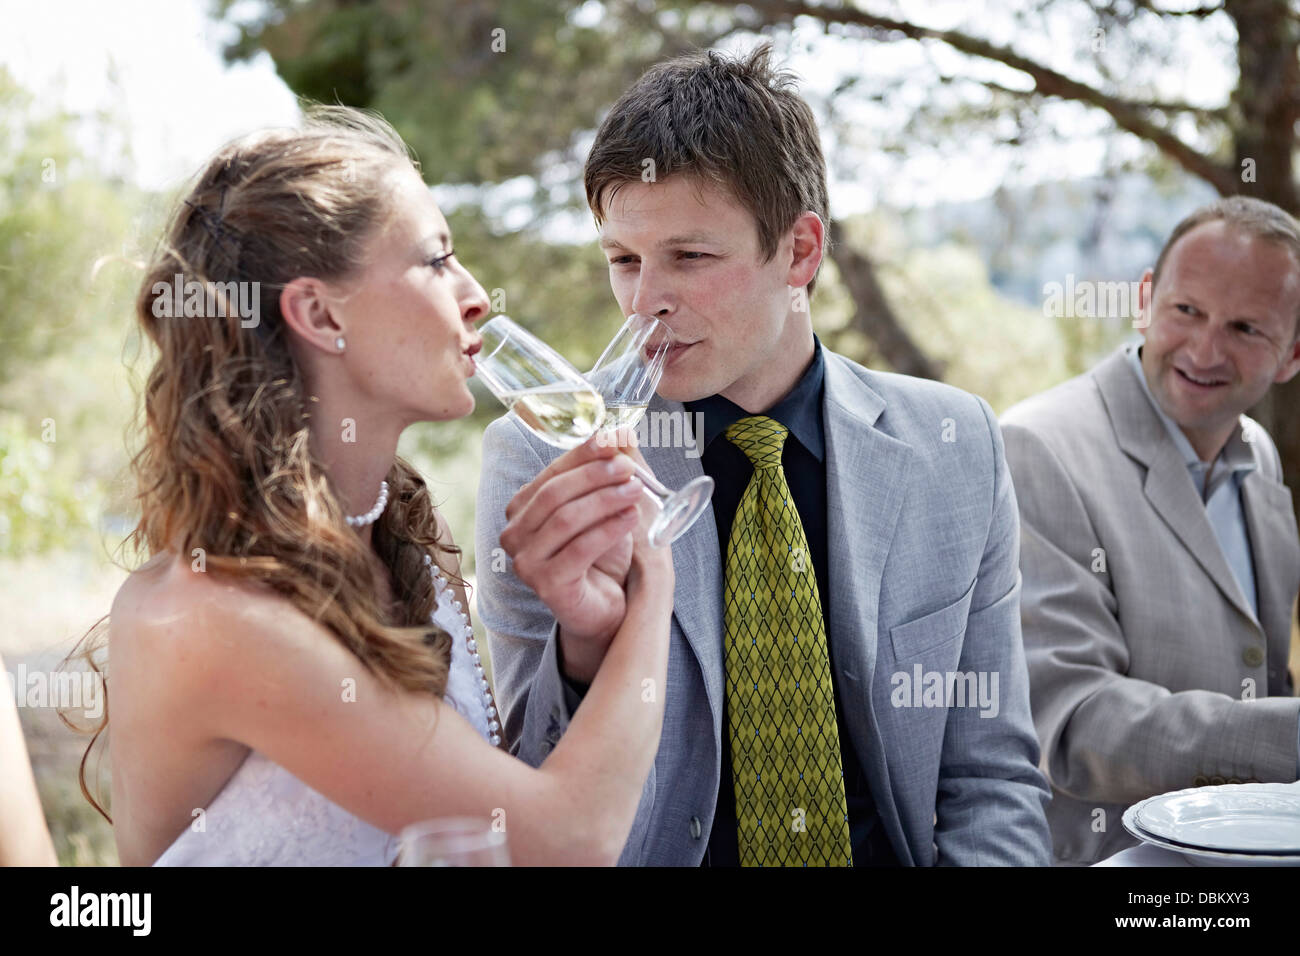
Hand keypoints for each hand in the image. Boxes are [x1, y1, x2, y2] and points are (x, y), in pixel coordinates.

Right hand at [500, 427, 647, 684]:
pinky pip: (579, 549)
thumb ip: (609, 470)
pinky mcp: (546, 586)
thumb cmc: (601, 554)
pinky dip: (608, 529)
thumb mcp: (605, 506)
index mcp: (522, 508)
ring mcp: (527, 563)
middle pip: (554, 494)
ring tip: (636, 492)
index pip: (550, 472)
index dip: (582, 454)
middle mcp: (515, 534)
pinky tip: (631, 518)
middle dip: (595, 476)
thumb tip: (620, 431)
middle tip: (629, 469)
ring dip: (605, 500)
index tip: (613, 440)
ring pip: (565, 519)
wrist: (605, 607)